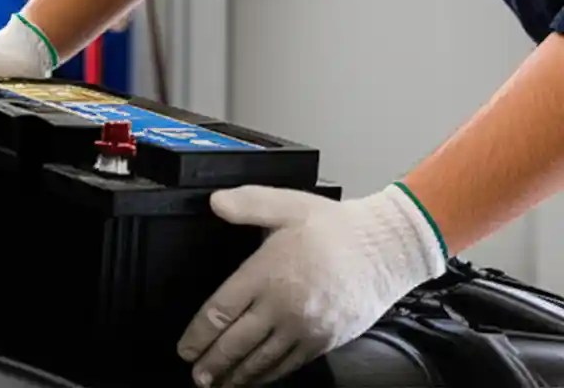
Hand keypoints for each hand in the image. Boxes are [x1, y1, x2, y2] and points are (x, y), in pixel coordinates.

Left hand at [178, 184, 447, 386]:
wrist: (387, 249)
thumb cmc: (335, 227)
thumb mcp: (287, 205)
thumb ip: (247, 204)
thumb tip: (214, 203)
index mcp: (266, 274)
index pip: (221, 312)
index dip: (198, 334)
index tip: (185, 348)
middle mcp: (282, 307)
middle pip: (237, 344)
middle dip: (212, 363)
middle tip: (196, 376)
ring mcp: (304, 329)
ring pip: (262, 360)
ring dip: (237, 376)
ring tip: (218, 386)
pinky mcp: (325, 341)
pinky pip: (289, 364)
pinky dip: (268, 376)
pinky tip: (256, 380)